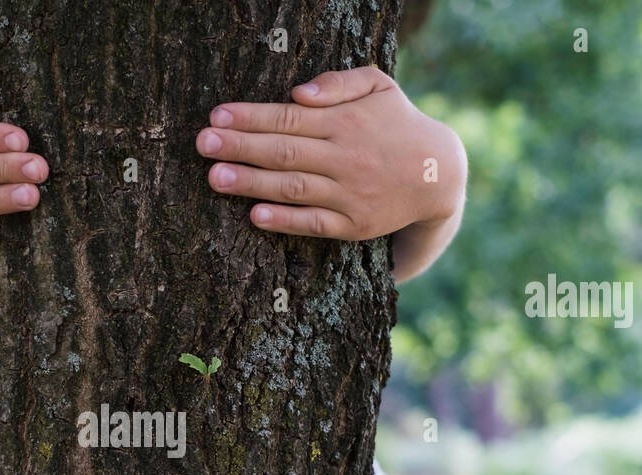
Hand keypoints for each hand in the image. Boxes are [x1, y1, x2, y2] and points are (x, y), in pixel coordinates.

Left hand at [195, 66, 465, 240]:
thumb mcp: (379, 87)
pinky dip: (286, 220)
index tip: (216, 117)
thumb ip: (339, 83)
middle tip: (202, 144)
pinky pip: (315, 223)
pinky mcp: (353, 225)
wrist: (439, 174)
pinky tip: (255, 215)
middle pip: (284, 151)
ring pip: (293, 187)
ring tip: (215, 177)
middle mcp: (345, 157)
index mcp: (345, 121)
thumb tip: (298, 93)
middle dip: (241, 147)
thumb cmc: (397, 124)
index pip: (288, 118)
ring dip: (252, 183)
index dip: (250, 117)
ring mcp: (349, 193)